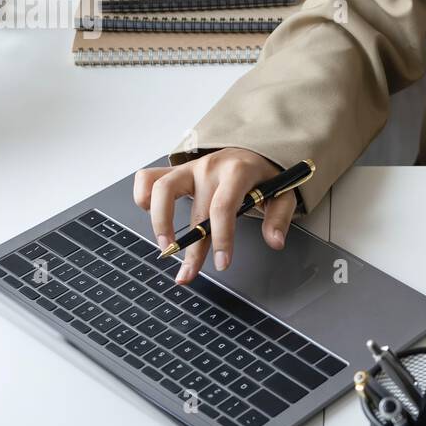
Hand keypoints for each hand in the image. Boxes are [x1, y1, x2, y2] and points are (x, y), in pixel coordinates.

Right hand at [133, 148, 290, 284]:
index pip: (223, 207)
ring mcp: (189, 168)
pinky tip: (150, 215)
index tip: (222, 263)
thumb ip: (279, 217)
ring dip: (159, 221)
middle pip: (195, 211)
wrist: (252, 151)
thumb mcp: (283, 193)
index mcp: (237, 172)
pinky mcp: (175, 171)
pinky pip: (148, 178)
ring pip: (160, 189)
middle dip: (191, 249)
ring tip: (165, 246)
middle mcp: (209, 168)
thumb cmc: (263, 175)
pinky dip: (142, 196)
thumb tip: (275, 241)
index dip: (221, 238)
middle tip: (189, 274)